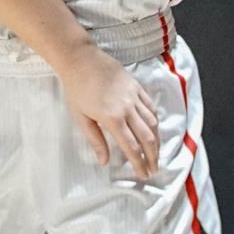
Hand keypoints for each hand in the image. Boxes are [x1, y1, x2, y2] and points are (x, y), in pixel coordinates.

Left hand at [58, 47, 160, 180]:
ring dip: (157, 140)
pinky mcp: (136, 86)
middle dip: (153, 156)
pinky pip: (151, 106)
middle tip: (154, 169)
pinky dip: (155, 120)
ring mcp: (134, 96)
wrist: (80, 59)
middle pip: (147, 137)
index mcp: (112, 118)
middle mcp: (127, 108)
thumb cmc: (76, 88)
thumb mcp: (81, 117)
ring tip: (157, 153)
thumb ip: (96, 140)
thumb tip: (104, 161)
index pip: (132, 147)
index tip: (143, 174)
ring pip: (153, 122)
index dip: (140, 163)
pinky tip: (155, 128)